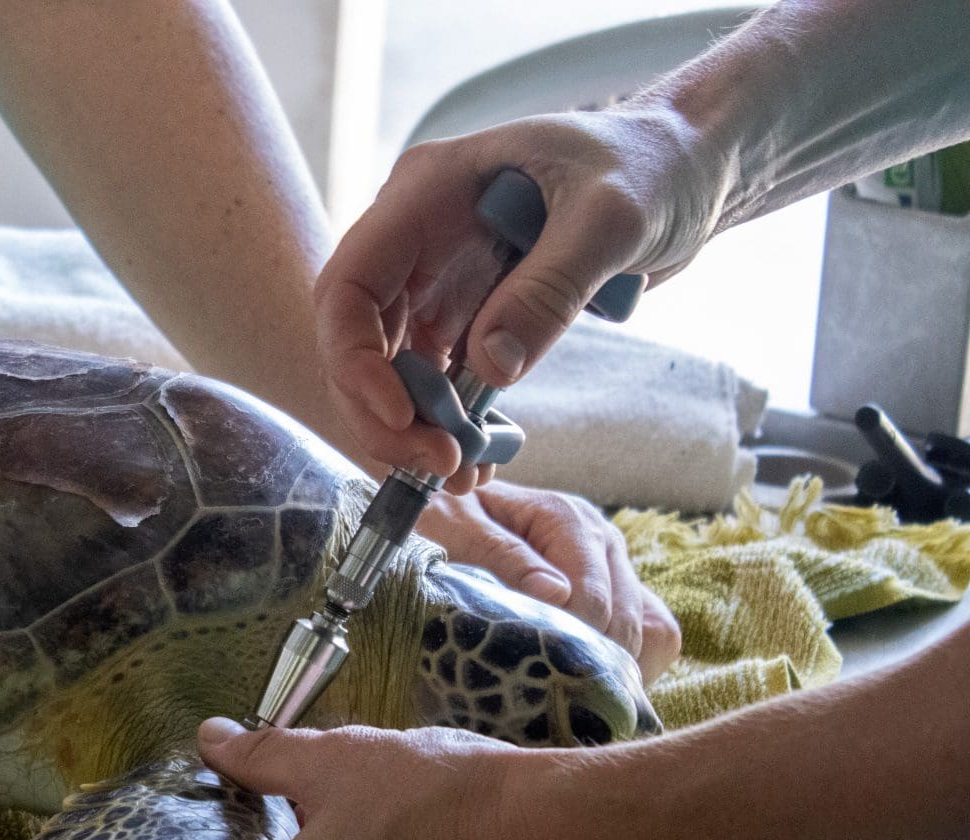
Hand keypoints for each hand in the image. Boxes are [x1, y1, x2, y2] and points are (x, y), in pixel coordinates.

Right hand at [314, 105, 728, 486]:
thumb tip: (490, 368)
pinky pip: (442, 380)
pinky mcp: (471, 313)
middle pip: (359, 340)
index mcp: (425, 193)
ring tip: (463, 476)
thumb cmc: (650, 165)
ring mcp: (440, 279)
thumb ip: (549, 288)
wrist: (689, 170)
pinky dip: (454, 423)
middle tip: (436, 463)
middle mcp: (416, 239)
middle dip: (384, 411)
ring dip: (416, 429)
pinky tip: (481, 460)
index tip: (402, 415)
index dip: (356, 357)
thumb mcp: (610, 219)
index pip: (349, 284)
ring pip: (394, 370)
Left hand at [418, 481, 679, 680]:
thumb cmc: (440, 517)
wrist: (440, 506)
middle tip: (546, 693)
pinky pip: (653, 638)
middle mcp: (603, 541)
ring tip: (571, 694)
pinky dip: (631, 666)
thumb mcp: (453, 529)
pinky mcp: (618, 593)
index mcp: (568, 520)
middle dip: (593, 664)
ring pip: (655, 633)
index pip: (593, 600)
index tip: (529, 669)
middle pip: (630, 623)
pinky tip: (588, 682)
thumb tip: (557, 595)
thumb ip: (502, 557)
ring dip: (621, 670)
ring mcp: (615, 568)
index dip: (567, 642)